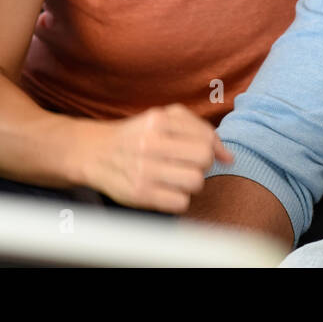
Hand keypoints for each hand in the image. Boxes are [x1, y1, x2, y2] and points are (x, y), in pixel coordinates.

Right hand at [90, 104, 234, 213]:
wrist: (94, 152)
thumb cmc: (137, 135)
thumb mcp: (163, 119)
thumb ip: (199, 130)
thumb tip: (229, 157)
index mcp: (158, 120)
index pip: (206, 138)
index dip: (208, 148)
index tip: (196, 152)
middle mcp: (150, 143)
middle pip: (204, 159)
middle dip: (201, 164)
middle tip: (186, 164)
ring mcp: (144, 169)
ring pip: (196, 182)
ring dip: (190, 183)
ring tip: (175, 178)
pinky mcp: (139, 193)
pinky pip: (181, 202)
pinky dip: (178, 199)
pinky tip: (165, 191)